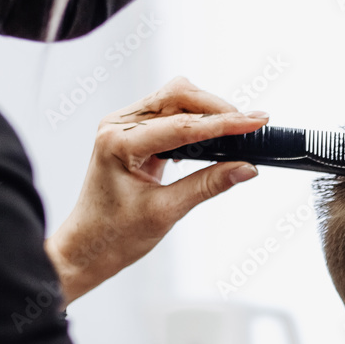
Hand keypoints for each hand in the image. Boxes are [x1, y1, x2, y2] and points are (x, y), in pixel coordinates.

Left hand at [45, 77, 268, 305]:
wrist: (87, 247)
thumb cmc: (114, 234)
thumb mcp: (167, 211)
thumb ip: (209, 185)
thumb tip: (246, 168)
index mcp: (119, 143)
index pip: (183, 125)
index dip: (224, 123)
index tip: (256, 121)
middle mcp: (119, 126)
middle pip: (179, 96)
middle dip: (218, 108)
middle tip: (251, 126)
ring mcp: (125, 126)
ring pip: (176, 99)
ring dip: (208, 111)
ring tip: (236, 132)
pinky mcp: (134, 133)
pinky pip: (171, 113)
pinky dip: (196, 121)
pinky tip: (211, 140)